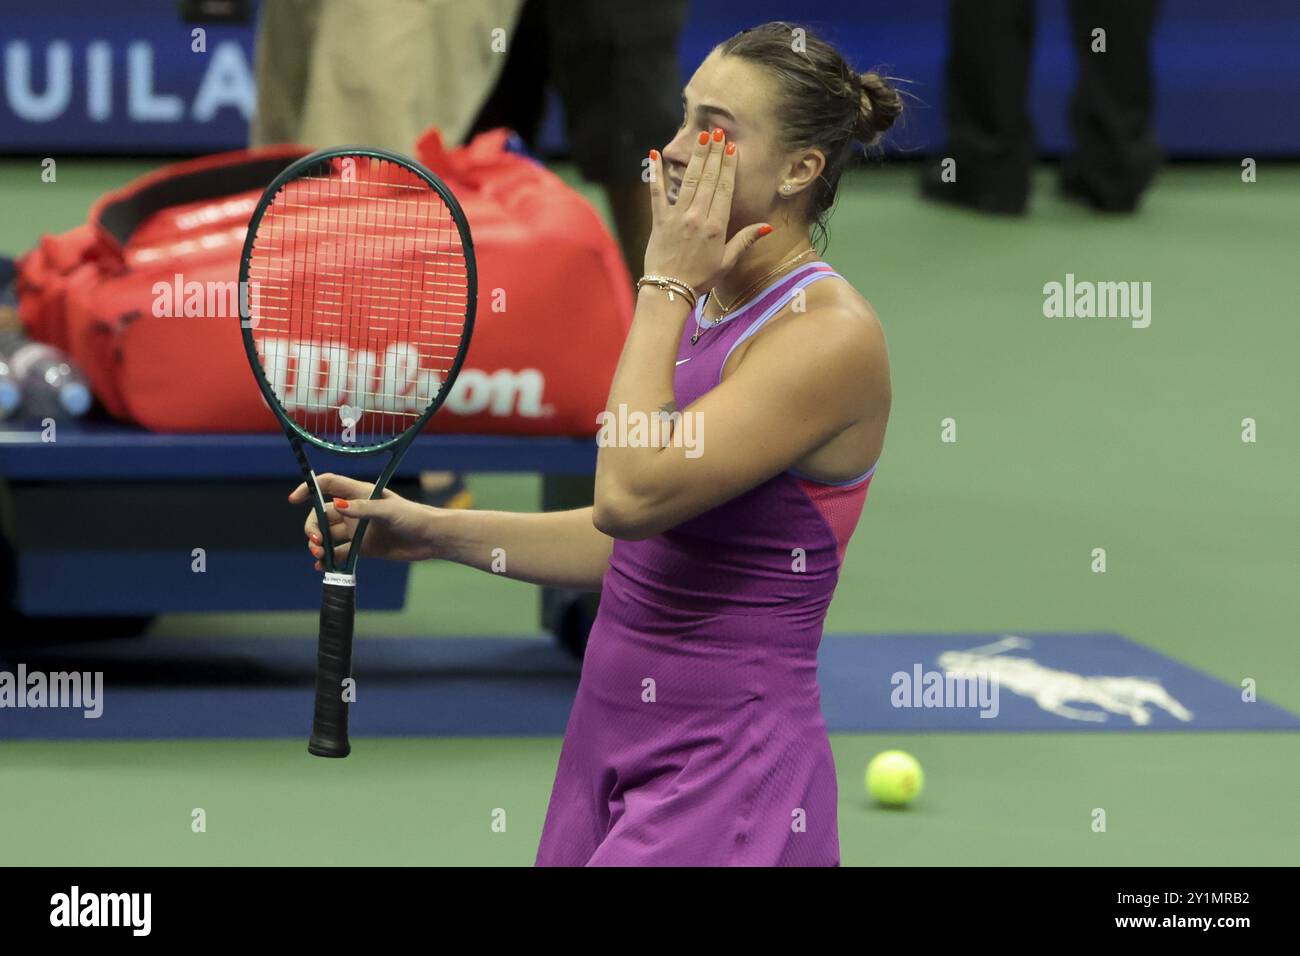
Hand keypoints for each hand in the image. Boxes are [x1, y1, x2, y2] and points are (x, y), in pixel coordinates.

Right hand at [289, 473, 444, 568]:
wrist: (430, 539)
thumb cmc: (413, 516)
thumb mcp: (388, 510)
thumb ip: (363, 509)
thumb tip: (337, 507)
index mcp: (359, 493)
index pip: (327, 484)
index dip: (308, 489)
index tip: (294, 500)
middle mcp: (355, 510)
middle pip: (322, 514)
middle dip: (313, 526)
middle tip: (316, 541)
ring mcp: (358, 530)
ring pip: (329, 535)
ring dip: (319, 545)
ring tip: (318, 555)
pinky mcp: (363, 548)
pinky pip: (340, 554)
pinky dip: (329, 560)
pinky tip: (322, 566)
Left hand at [643, 128, 772, 293]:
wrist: (670, 290)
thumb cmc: (701, 278)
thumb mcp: (727, 261)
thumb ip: (745, 240)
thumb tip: (767, 226)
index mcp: (716, 226)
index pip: (724, 189)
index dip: (728, 166)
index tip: (731, 148)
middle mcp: (697, 217)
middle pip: (708, 179)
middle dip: (713, 154)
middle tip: (717, 131)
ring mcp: (677, 217)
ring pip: (688, 180)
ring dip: (696, 157)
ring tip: (701, 137)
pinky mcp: (659, 220)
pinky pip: (656, 192)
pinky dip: (655, 173)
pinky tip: (655, 154)